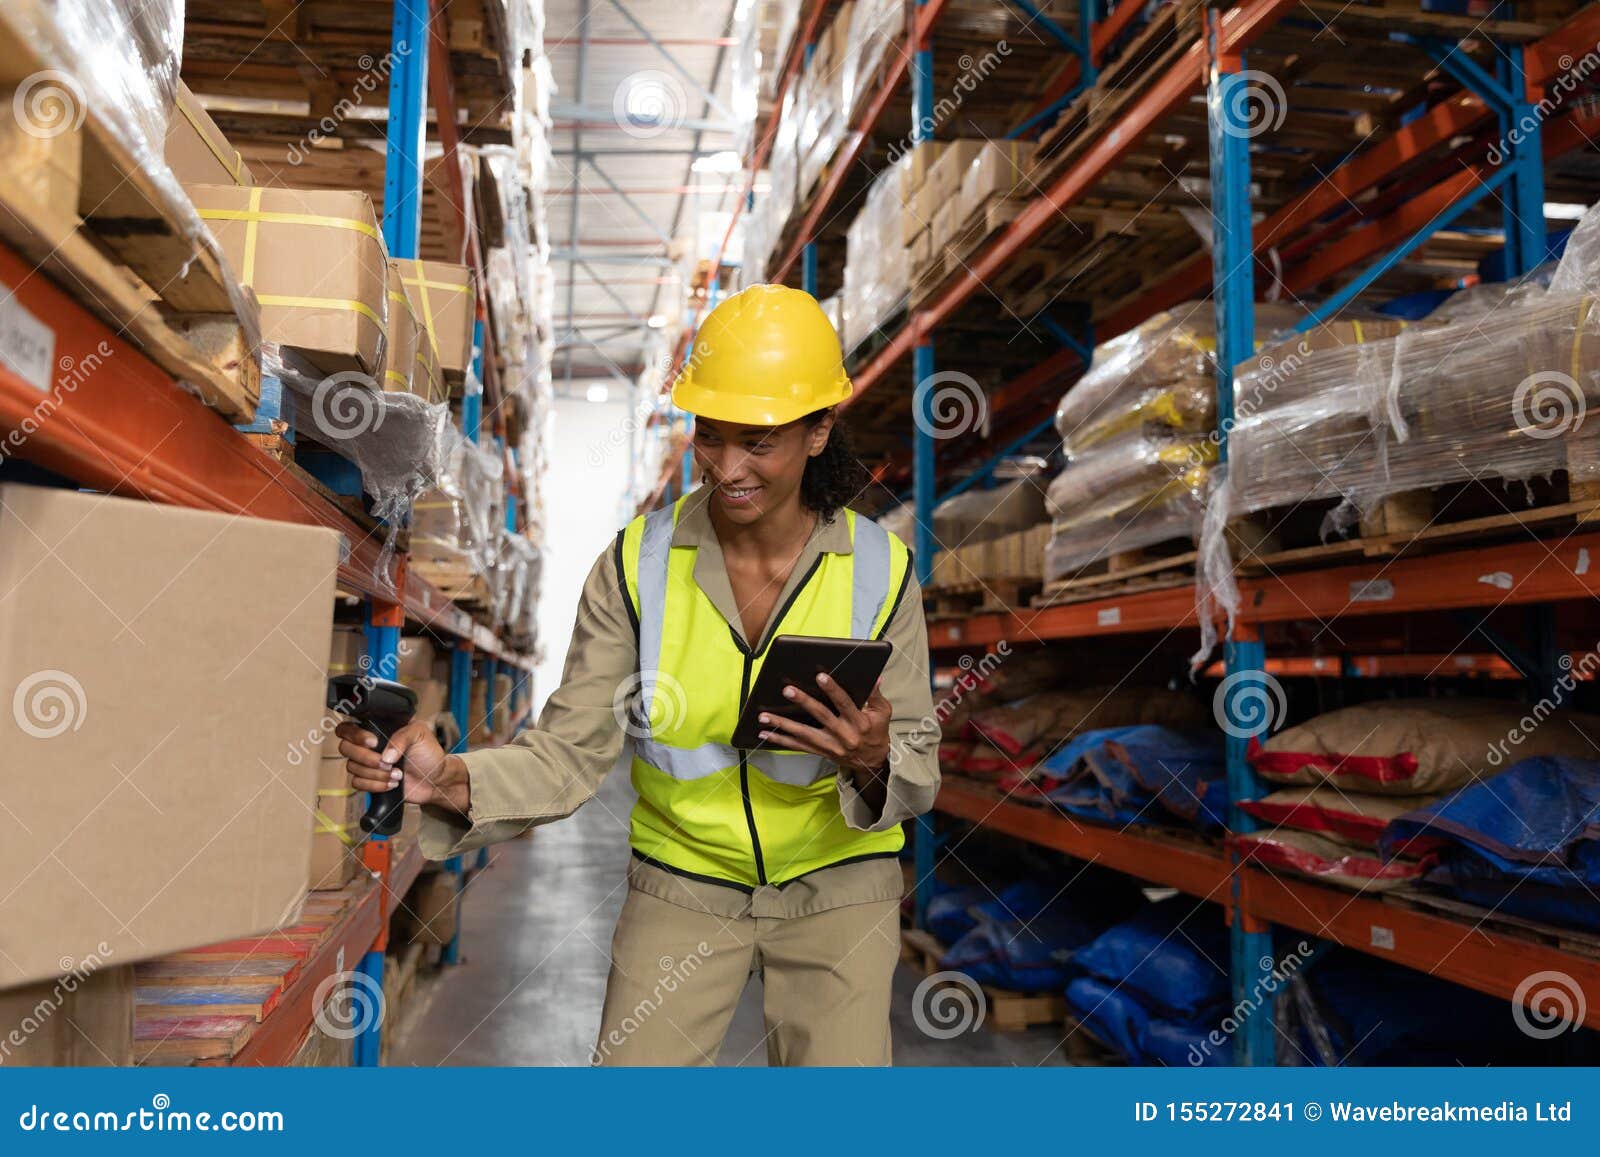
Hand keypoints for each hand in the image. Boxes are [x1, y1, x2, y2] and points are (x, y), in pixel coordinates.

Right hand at [335, 720, 469, 815]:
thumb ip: (401, 737)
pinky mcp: (369, 781)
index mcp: (377, 729)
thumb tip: (384, 756)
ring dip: (376, 773)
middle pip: (345, 748)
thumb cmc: (428, 753)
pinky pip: (357, 783)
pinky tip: (392, 784)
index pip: (349, 727)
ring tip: (398, 774)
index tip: (373, 743)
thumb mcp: (419, 734)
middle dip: (367, 758)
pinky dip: (375, 785)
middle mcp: (368, 746)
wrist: (435, 779)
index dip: (355, 735)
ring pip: (352, 768)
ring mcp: (367, 763)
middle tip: (388, 762)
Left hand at [758, 674, 890, 773]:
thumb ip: (876, 695)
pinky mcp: (821, 752)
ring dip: (783, 725)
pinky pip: (799, 746)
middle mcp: (844, 735)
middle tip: (788, 690)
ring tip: (764, 716)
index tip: (820, 677)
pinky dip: (781, 740)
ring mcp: (831, 746)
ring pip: (804, 734)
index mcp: (859, 723)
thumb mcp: (882, 712)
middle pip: (822, 716)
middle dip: (804, 702)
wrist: (872, 761)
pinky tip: (766, 733)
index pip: (845, 704)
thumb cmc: (877, 731)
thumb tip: (875, 677)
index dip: (833, 690)